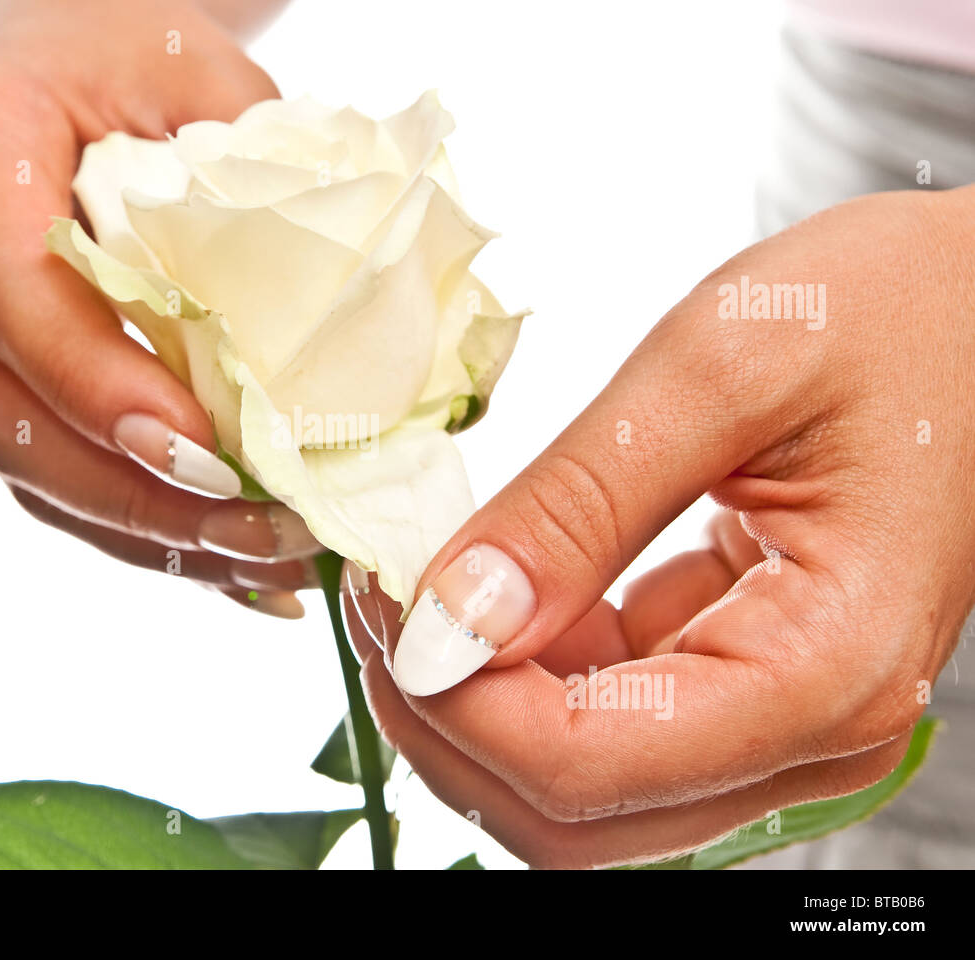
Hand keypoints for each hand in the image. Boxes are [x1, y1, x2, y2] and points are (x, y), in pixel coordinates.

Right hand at [0, 0, 314, 617]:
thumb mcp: (198, 70)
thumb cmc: (129, 43)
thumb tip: (335, 336)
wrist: (67, 48)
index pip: (7, 294)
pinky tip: (227, 562)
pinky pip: (51, 473)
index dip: (95, 385)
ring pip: (24, 468)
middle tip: (265, 532)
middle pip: (3, 415)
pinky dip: (141, 528)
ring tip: (269, 562)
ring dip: (149, 534)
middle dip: (139, 497)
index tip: (204, 455)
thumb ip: (246, 180)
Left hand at [344, 185, 974, 865]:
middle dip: (447, 720)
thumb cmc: (892, 311)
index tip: (383, 599)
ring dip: (475, 705)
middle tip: (376, 598)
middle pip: (572, 813)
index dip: (456, 700)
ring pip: (577, 784)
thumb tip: (447, 620)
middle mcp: (809, 731)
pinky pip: (604, 721)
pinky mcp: (740, 684)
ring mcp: (775, 719)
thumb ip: (575, 507)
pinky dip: (524, 672)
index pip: (589, 765)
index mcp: (826, 668)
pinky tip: (494, 587)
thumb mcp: (716, 372)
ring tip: (415, 588)